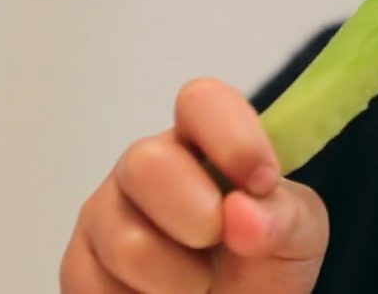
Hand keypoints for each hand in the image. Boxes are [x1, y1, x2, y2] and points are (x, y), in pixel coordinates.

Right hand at [61, 78, 329, 293]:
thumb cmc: (261, 265)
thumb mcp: (298, 237)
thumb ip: (285, 217)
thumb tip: (243, 214)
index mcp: (204, 142)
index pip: (201, 102)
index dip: (232, 136)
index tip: (261, 182)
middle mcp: (147, 167)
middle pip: (147, 163)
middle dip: (196, 215)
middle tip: (219, 242)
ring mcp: (105, 213)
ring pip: (127, 241)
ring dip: (178, 280)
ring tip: (199, 285)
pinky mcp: (79, 263)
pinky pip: (98, 285)